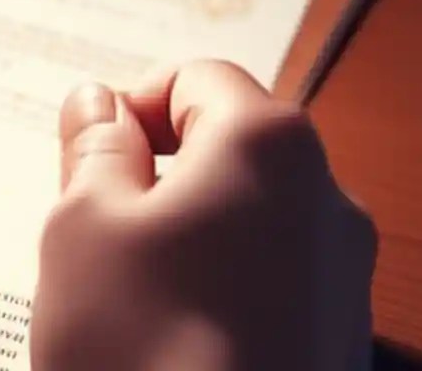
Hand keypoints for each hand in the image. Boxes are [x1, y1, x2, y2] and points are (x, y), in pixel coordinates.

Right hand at [31, 60, 376, 370]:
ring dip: (180, 231)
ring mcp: (340, 271)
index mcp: (267, 144)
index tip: (87, 155)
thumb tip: (97, 103)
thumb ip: (92, 145)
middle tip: (92, 228)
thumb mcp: (82, 223)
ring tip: (124, 292)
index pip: (195, 77)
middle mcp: (325, 196)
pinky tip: (164, 332)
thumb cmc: (143, 349)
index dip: (130, 105)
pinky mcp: (335, 332)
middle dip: (153, 173)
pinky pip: (265, 274)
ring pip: (243, 213)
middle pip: (226, 144)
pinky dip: (213, 281)